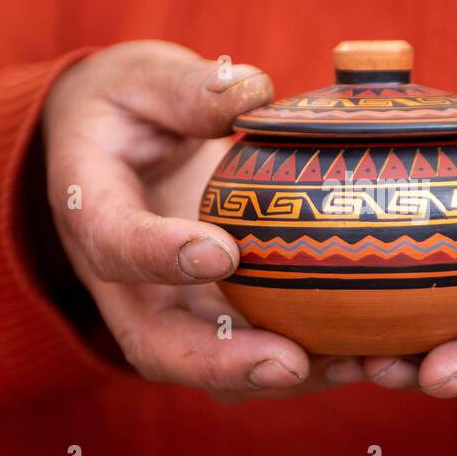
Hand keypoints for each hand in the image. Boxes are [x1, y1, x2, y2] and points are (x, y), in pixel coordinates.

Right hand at [42, 41, 360, 397]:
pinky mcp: (210, 319)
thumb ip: (186, 88)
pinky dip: (304, 363)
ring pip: (208, 365)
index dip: (160, 255)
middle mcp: (123, 280)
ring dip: (274, 377)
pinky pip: (248, 354)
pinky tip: (365, 356)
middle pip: (157, 343)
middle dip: (221, 363)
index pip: (113, 240)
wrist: (106, 151)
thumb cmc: (125, 108)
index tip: (221, 254)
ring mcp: (166, 308)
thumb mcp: (141, 78)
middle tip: (289, 363)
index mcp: (91, 206)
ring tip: (346, 366)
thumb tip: (250, 89)